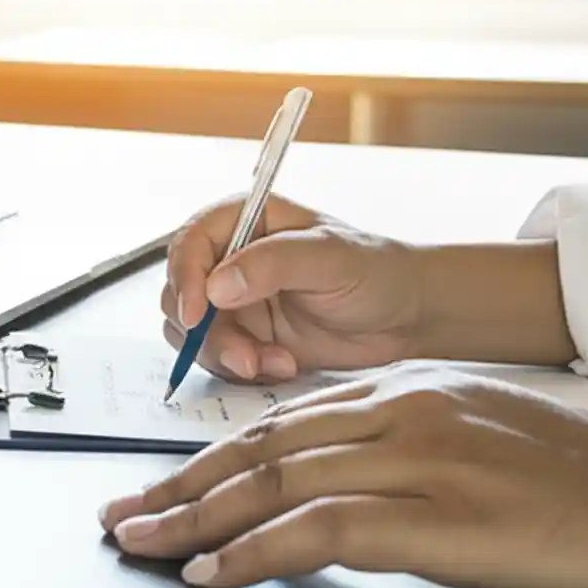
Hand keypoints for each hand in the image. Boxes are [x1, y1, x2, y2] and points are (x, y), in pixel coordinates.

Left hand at [98, 366, 587, 587]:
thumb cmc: (573, 479)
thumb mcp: (473, 439)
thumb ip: (395, 443)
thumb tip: (325, 473)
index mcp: (404, 392)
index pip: (279, 423)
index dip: (210, 458)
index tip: (163, 485)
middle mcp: (400, 415)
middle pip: (260, 448)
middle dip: (180, 485)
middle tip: (123, 513)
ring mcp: (420, 462)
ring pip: (275, 482)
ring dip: (195, 518)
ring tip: (143, 543)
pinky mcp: (441, 519)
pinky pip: (320, 529)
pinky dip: (255, 551)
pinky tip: (213, 570)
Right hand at [163, 194, 420, 382]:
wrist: (407, 319)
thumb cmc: (377, 273)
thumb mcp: (330, 258)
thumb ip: (272, 264)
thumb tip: (217, 284)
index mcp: (244, 220)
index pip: (190, 243)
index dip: (185, 278)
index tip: (198, 314)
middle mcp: (230, 259)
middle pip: (180, 293)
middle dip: (205, 330)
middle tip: (242, 353)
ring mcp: (233, 301)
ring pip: (191, 331)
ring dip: (223, 353)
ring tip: (270, 361)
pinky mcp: (244, 336)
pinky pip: (215, 356)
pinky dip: (242, 367)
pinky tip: (283, 364)